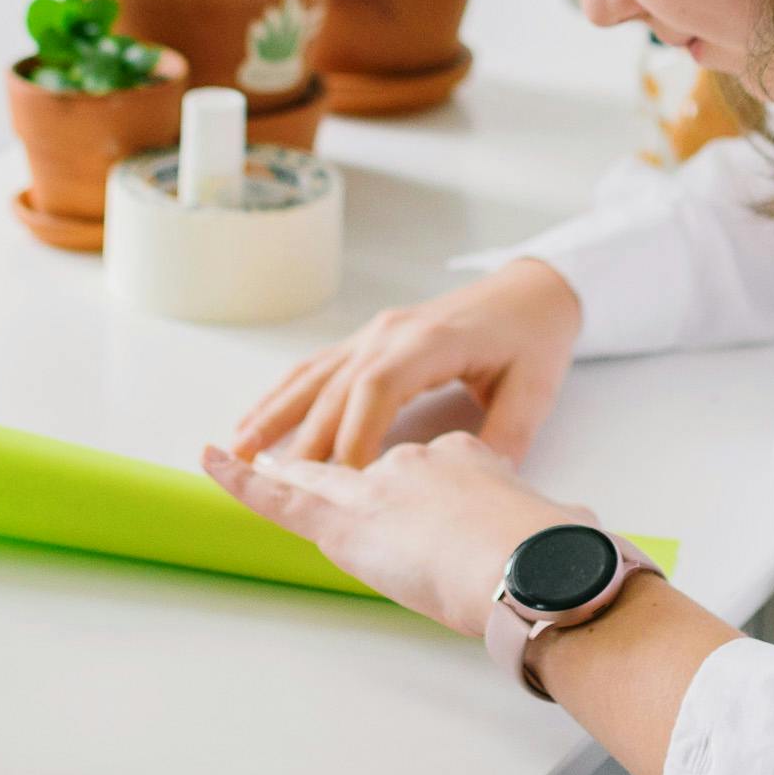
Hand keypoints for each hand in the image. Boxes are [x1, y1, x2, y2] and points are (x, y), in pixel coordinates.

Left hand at [199, 431, 566, 635]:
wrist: (535, 562)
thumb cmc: (557, 550)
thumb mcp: (562, 522)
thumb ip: (555, 524)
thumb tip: (576, 538)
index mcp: (464, 453)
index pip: (430, 466)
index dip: (435, 495)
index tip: (456, 520)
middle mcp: (412, 458)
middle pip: (366, 466)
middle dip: (350, 477)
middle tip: (353, 509)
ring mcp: (375, 485)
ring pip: (317, 473)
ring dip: (287, 466)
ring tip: (251, 457)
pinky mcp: (344, 522)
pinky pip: (279, 497)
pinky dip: (241, 479)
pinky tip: (213, 461)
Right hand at [230, 258, 581, 466]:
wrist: (532, 290)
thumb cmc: (534, 338)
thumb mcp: (534, 389)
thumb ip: (507, 437)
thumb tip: (477, 484)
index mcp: (430, 341)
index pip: (378, 390)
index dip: (355, 436)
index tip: (343, 484)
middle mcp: (391, 333)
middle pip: (336, 387)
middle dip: (302, 437)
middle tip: (270, 484)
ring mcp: (375, 333)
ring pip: (314, 376)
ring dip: (275, 412)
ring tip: (238, 450)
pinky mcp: (370, 339)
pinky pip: (317, 368)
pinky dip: (284, 394)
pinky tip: (258, 420)